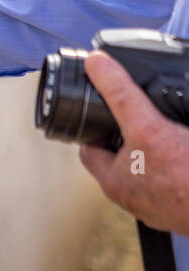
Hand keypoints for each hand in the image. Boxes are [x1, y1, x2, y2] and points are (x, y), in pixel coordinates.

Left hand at [78, 51, 188, 235]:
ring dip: (158, 150)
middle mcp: (134, 198)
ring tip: (169, 132)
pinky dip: (179, 163)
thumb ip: (121, 95)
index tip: (103, 110)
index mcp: (115, 182)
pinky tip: (186, 148)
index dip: (94, 127)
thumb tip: (97, 63)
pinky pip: (175, 179)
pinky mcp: (185, 207)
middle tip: (143, 117)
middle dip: (130, 136)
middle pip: (120, 158)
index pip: (90, 149)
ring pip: (150, 170)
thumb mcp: (149, 127)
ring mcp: (162, 204)